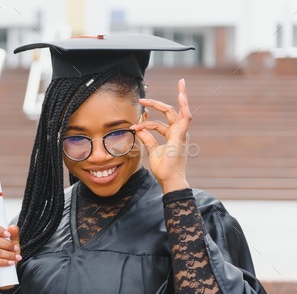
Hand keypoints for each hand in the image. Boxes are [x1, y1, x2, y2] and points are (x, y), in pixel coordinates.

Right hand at [0, 222, 20, 289]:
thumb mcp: (13, 242)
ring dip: (6, 254)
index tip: (8, 234)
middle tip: (16, 248)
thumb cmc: (7, 252)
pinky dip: (2, 261)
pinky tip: (10, 262)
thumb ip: (13, 234)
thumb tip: (12, 228)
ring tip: (15, 256)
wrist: (6, 271)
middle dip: (5, 244)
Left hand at [133, 79, 191, 193]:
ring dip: (175, 98)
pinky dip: (184, 105)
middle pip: (169, 112)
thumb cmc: (163, 168)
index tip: (134, 123)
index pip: (159, 123)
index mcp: (172, 136)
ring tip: (174, 86)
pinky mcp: (182, 135)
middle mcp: (178, 133)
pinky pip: (185, 117)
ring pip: (178, 111)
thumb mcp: (152, 150)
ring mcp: (181, 133)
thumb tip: (139, 129)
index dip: (146, 122)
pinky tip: (182, 95)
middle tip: (142, 99)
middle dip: (156, 104)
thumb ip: (147, 138)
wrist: (169, 179)